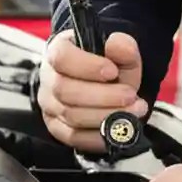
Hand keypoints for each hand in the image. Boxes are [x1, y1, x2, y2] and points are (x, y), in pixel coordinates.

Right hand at [37, 29, 147, 151]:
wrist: (104, 85)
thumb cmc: (108, 65)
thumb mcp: (120, 52)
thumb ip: (122, 47)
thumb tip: (117, 44)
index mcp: (58, 51)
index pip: (62, 57)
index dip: (87, 66)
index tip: (113, 71)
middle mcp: (48, 78)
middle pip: (65, 91)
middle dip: (103, 96)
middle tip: (131, 97)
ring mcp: (49, 104)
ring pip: (70, 115)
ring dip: (106, 116)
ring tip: (133, 111)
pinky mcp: (56, 127)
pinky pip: (73, 136)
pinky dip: (98, 136)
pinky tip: (118, 129)